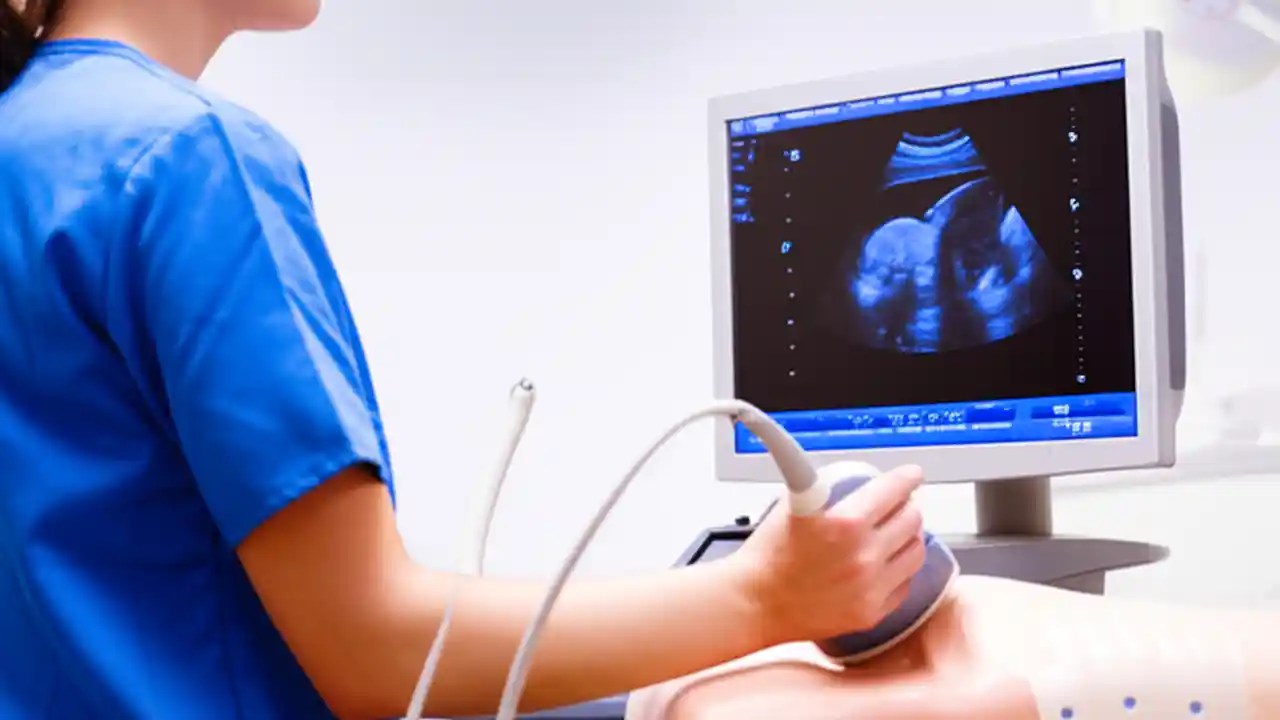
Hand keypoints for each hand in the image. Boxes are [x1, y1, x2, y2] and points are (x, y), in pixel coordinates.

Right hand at [726, 464, 926, 646]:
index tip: (911, 475)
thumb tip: (854, 472)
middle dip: (906, 507)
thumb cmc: (768, 554)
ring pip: (915, 552)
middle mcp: (863, 556)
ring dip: (907, 538)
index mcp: (845, 523)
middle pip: (912, 519)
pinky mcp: (871, 612)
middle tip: (896, 506)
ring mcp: (870, 588)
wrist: (755, 602)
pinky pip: (904, 584)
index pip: (894, 490)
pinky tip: (883, 564)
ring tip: (894, 534)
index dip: (907, 478)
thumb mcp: (794, 503)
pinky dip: (898, 570)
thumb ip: (829, 486)